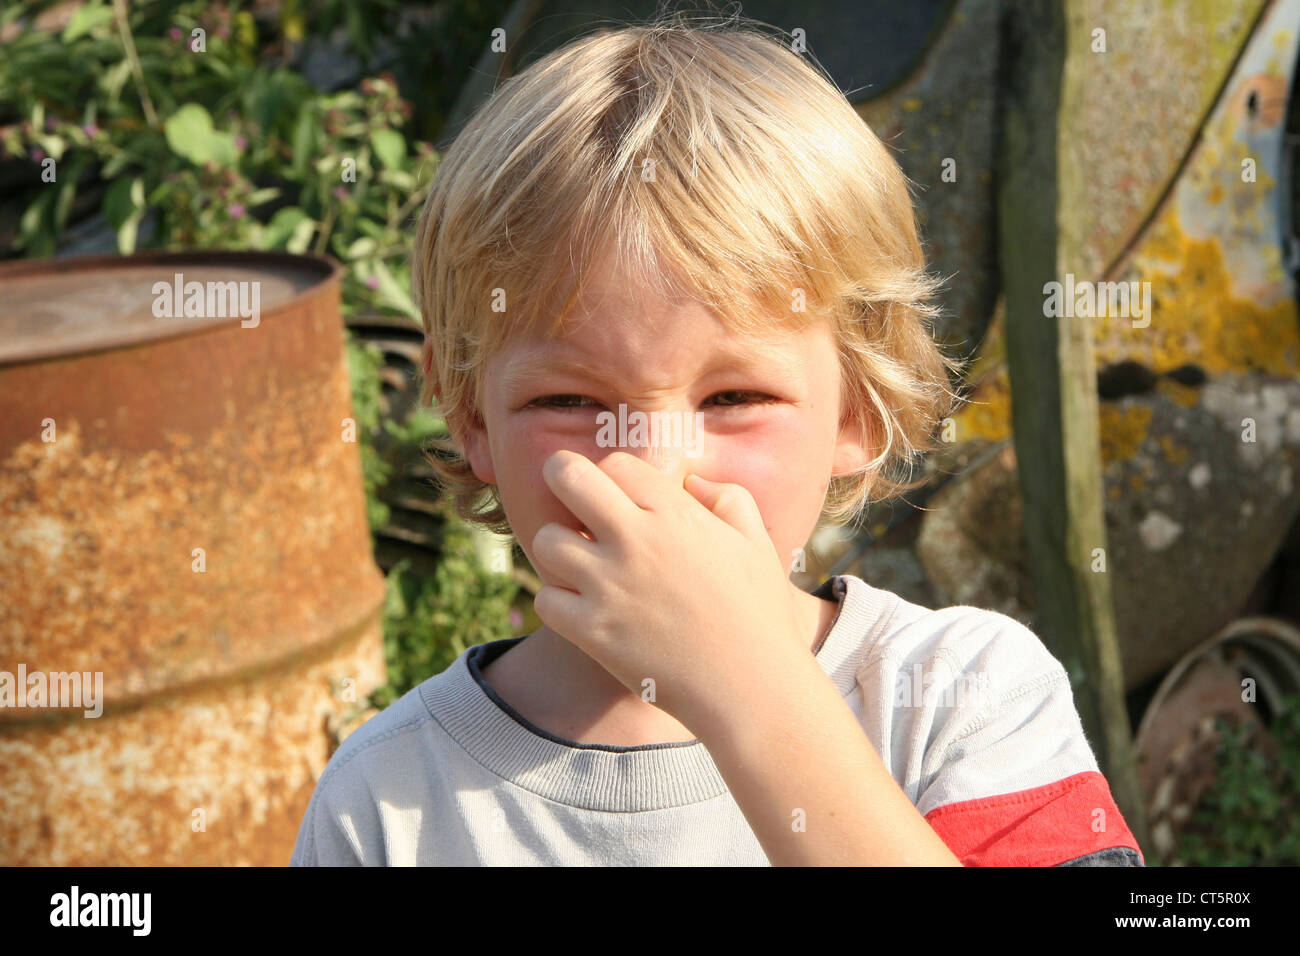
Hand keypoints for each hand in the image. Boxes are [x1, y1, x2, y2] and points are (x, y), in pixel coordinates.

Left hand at [529, 449, 808, 732]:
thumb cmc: (760, 614)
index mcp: (676, 513)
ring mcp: (609, 585)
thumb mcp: (756, 543)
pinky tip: (581, 608)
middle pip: (566, 477)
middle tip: (568, 495)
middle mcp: (636, 540)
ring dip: (558, 548)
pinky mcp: (592, 631)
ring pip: (546, 540)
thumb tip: (693, 483)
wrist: (752, 688)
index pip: (616, 463)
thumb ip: (729, 498)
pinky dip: (558, 602)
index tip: (619, 497)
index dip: (613, 476)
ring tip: (579, 564)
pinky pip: (545, 599)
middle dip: (561, 476)